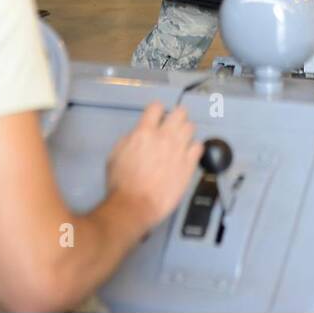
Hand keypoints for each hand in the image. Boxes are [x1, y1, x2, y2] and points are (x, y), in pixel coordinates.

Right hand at [106, 101, 201, 227]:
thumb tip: (138, 135)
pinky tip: (187, 155)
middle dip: (176, 117)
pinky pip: (199, 147)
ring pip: (191, 127)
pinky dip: (194, 148)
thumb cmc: (121, 184)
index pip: (156, 107)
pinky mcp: (189, 165)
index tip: (157, 116)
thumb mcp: (115, 155)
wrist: (135, 206)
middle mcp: (164, 137)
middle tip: (172, 127)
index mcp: (144, 132)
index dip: (157, 110)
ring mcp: (179, 150)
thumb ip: (129, 139)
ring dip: (185, 132)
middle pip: (180, 113)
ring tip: (180, 141)